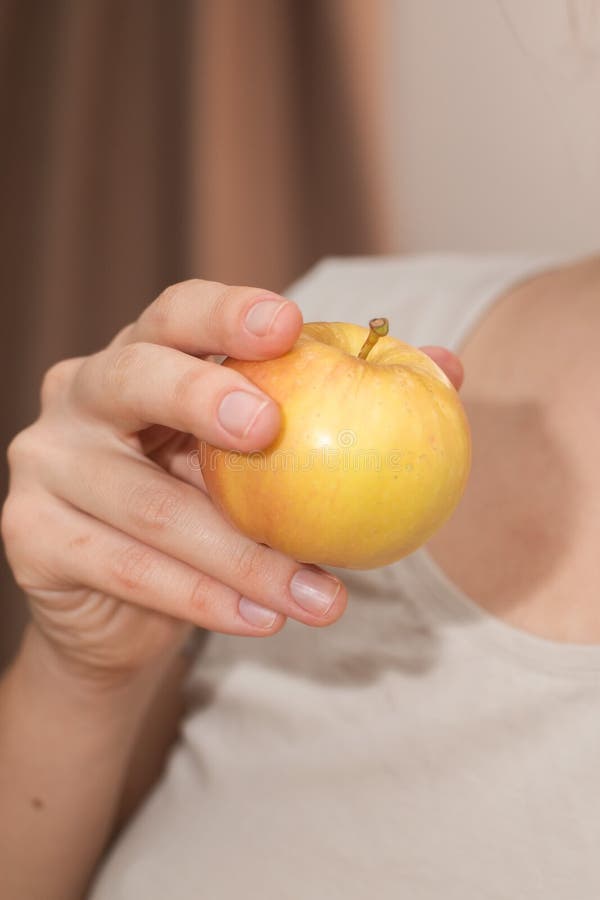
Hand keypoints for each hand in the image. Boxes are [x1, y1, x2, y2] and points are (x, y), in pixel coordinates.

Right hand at [1, 279, 463, 685]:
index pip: (174, 314)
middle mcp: (80, 395)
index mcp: (138, 356)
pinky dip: (202, 599)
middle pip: (132, 378)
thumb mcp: (270, 458)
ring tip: (318, 596)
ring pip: (146, 504)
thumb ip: (345, 410)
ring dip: (239, 553)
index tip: (289, 324)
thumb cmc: (211, 508)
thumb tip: (450, 368)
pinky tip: (264, 619)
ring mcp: (44, 463)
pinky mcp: (30, 534)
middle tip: (268, 429)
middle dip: (198, 398)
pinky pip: (127, 568)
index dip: (226, 313)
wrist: (124, 602)